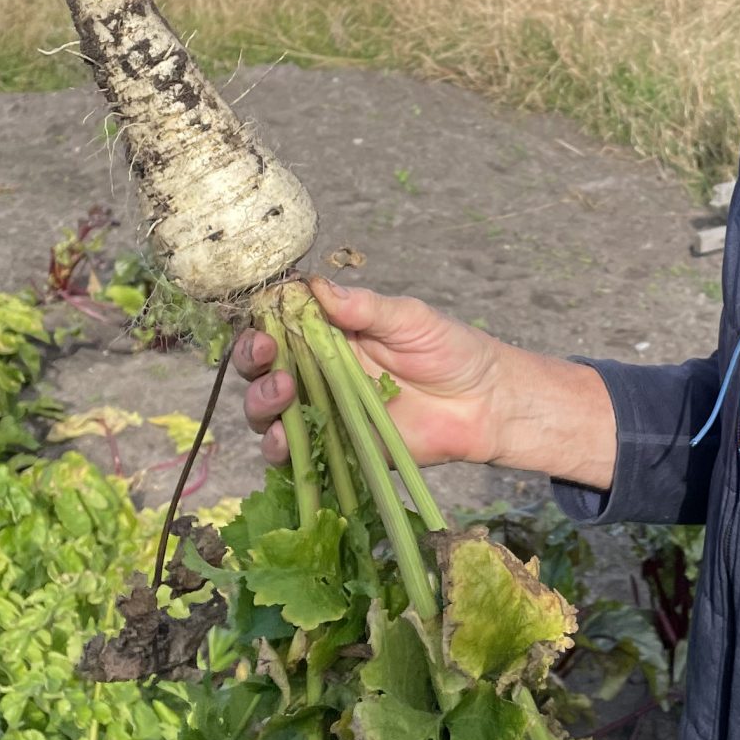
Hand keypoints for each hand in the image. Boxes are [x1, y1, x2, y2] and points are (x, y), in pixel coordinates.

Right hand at [232, 275, 617, 489]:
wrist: (484, 404)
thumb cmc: (450, 351)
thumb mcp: (409, 318)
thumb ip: (364, 308)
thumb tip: (315, 285)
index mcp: (328, 334)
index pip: (279, 326)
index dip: (261, 323)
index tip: (263, 321)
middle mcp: (316, 373)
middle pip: (263, 370)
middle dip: (255, 362)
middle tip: (268, 357)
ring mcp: (324, 413)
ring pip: (270, 412)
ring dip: (262, 403)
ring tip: (283, 393)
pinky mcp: (337, 449)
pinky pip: (298, 454)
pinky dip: (283, 449)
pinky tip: (286, 439)